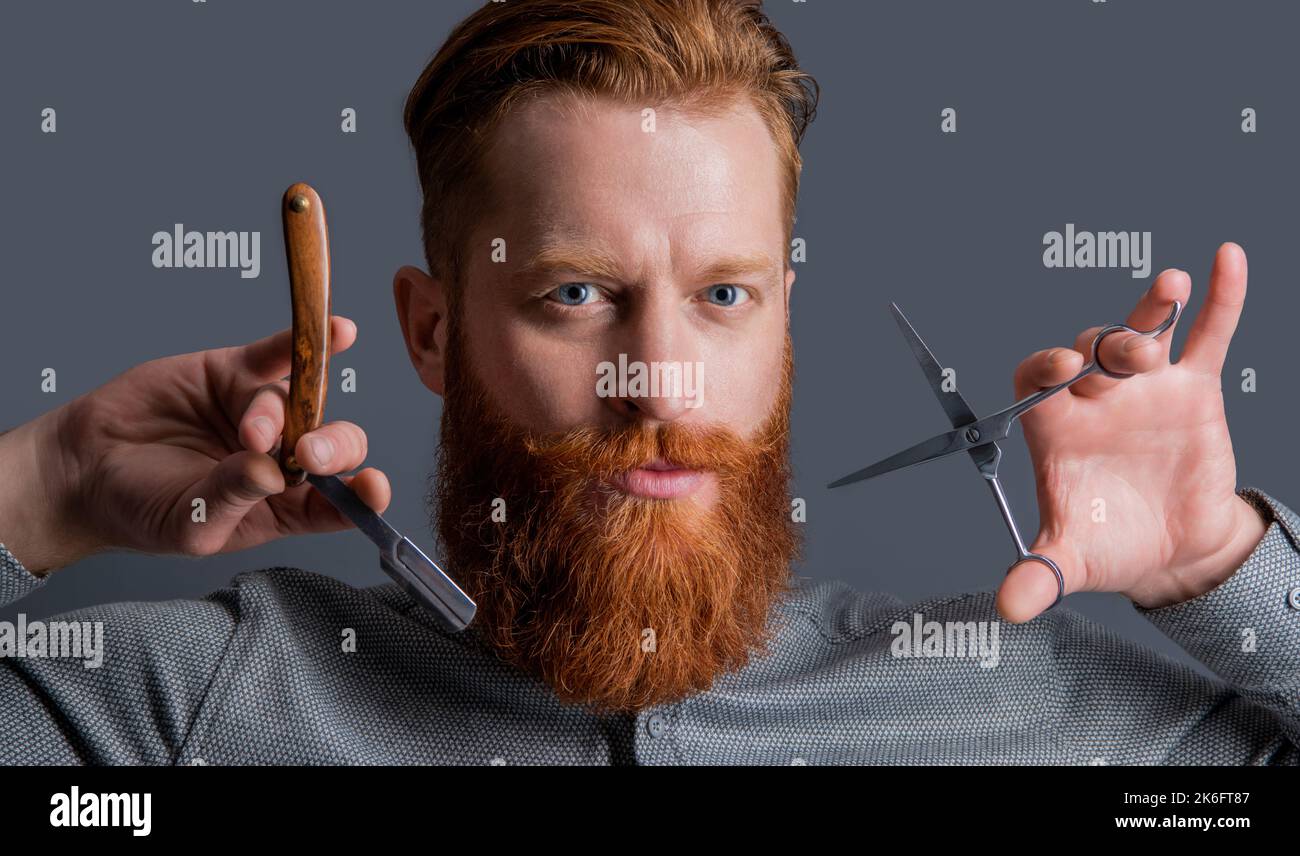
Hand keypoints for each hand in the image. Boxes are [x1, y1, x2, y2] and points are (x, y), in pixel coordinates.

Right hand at [0, 316, 389, 575]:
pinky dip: (309, 341)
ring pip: (300, 403)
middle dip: (333, 446)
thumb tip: (274, 473)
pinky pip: (280, 355)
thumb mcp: (190, 522)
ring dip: (281, 415)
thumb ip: (235, 497)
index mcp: (284, 507)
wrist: (84, 467)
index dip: (362, 495)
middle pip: (333, 446)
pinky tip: (339, 331)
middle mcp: (284, 459)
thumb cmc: (142, 509)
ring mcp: (264, 413)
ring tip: (248, 431)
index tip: (374, 486)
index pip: (338, 502)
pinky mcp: (236, 374)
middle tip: (309, 452)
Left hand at [997, 243, 1266, 622]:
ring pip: (1142, 334)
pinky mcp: (1194, 390)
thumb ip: (1039, 577)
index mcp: (1057, 426)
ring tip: (1167, 293)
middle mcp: (1095, 397)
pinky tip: (1225, 258)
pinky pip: (1208, 335)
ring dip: (1150, 312)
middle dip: (1105, 346)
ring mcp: (1145, 389)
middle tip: (1123, 360)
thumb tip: (1008, 607)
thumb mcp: (1072, 562)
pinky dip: (1219, 298)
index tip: (1059, 369)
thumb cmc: (1110, 545)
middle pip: (1090, 350)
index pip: (1034, 377)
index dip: (1043, 365)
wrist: (1170, 551)